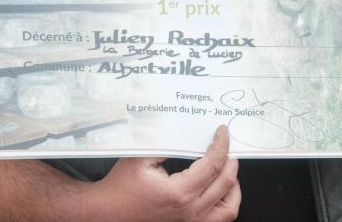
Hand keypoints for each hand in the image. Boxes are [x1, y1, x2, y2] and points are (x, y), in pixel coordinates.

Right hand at [90, 125, 240, 220]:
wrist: (108, 213)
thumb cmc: (120, 187)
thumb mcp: (141, 156)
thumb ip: (165, 142)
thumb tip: (184, 129)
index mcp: (180, 191)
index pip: (213, 164)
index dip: (221, 145)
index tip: (222, 133)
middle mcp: (190, 210)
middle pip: (225, 182)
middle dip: (230, 160)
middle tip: (226, 146)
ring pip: (229, 206)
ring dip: (233, 185)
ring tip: (228, 169)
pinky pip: (219, 219)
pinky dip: (226, 203)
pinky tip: (220, 190)